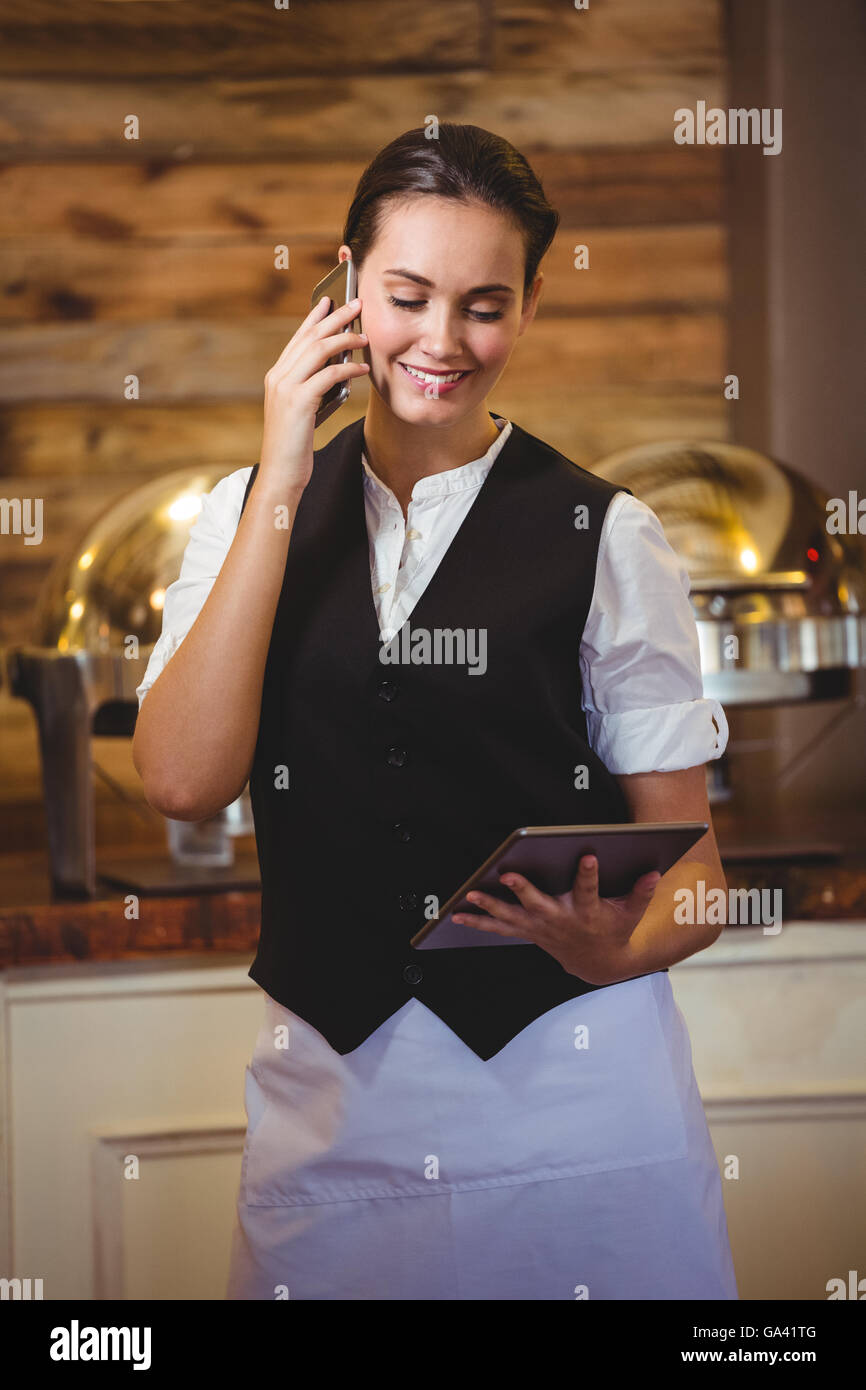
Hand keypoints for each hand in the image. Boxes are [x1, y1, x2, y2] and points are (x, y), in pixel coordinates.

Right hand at [259, 294, 369, 494]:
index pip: (298, 338)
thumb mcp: (302, 411)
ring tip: (365, 335)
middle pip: (309, 337)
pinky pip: (328, 375)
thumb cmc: (294, 446)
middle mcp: (278, 377)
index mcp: (277, 376)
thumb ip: (312, 388)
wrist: (281, 473)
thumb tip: (338, 370)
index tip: (330, 301)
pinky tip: (362, 368)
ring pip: (318, 350)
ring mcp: (286, 388)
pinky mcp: (298, 402)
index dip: (314, 317)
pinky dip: (348, 368)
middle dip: (334, 317)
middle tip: (356, 303)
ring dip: (344, 338)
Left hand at [451, 854, 660, 984]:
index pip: (589, 890)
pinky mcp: (527, 932)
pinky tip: (455, 914)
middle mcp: (560, 921)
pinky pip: (498, 929)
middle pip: (539, 904)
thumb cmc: (613, 930)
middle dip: (523, 889)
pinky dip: (477, 923)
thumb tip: (655, 872)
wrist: (597, 964)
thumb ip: (641, 892)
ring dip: (489, 907)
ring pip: (511, 918)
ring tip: (469, 893)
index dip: (588, 874)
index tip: (587, 855)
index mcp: (587, 912)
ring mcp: (539, 928)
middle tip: (508, 873)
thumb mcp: (632, 913)